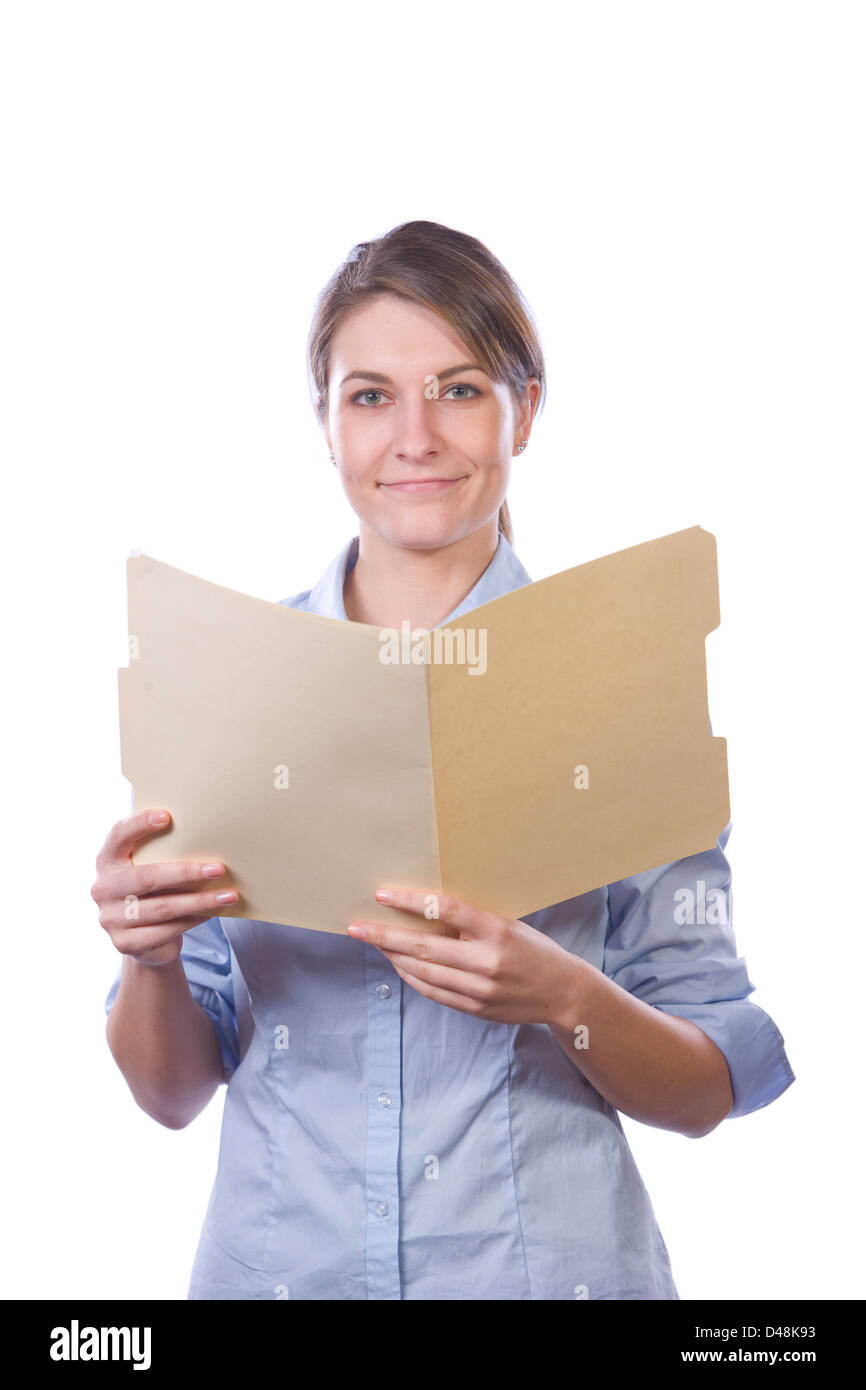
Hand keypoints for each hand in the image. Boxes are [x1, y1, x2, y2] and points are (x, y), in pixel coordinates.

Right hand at [91, 808, 238, 966]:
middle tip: (219, 869)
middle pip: (148, 877)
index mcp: (107, 860)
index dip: (139, 824)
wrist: (145, 938)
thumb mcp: (152, 867)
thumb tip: (208, 835)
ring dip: (200, 901)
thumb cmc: (155, 890)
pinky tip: (213, 913)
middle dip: (187, 872)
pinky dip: (193, 920)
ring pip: (163, 908)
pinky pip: (167, 930)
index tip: (167, 816)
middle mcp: (103, 888)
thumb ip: (163, 852)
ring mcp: (111, 918)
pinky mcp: (125, 943)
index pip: (118, 836)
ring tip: (229, 895)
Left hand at [346, 887, 580, 1025]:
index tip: (383, 895)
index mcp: (497, 931)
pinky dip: (411, 977)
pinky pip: (433, 992)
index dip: (410, 902)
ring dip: (393, 956)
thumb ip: (472, 922)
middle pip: (424, 946)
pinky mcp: (476, 1008)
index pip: (444, 910)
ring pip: (423, 971)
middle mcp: (487, 961)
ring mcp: (480, 989)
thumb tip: (423, 912)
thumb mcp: (508, 924)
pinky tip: (398, 965)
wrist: (563, 992)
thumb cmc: (533, 949)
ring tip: (373, 943)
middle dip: (384, 936)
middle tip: (356, 927)